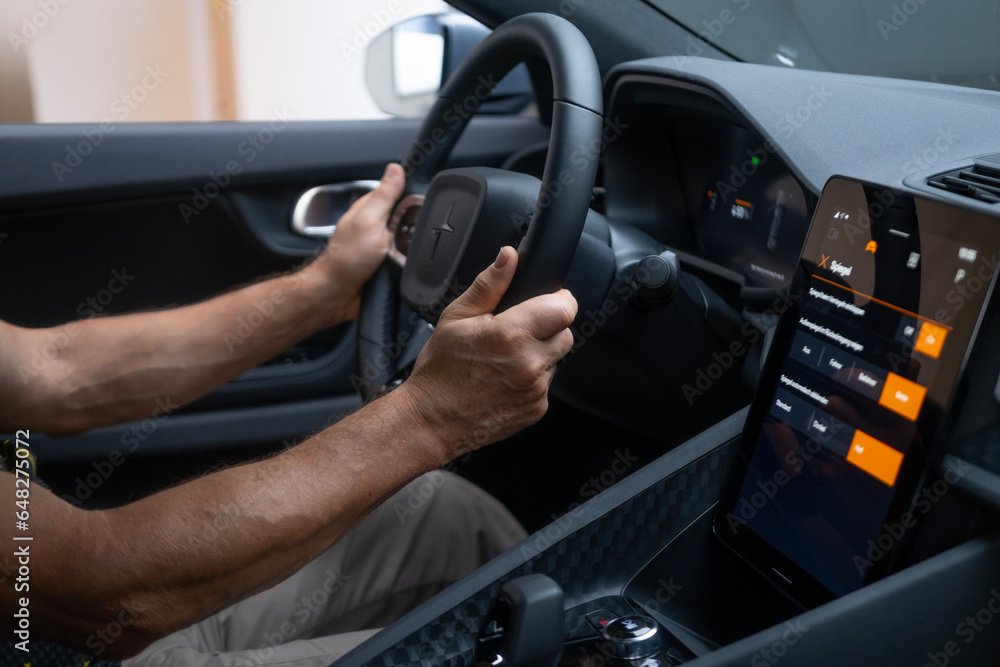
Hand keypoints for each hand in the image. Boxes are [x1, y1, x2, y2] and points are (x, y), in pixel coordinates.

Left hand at [305, 163, 405, 323]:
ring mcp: (382, 246)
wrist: (338, 295)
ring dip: (415, 246)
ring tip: (411, 252)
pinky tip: (409, 265)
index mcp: (371, 209)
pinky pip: (407, 259)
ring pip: (410, 240)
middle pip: (409, 218)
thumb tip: (396, 169)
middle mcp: (376, 225)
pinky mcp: (387, 265)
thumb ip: (384, 195)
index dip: (414, 195)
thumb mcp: (369, 220)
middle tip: (415, 234)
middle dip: (418, 225)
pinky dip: (410, 262)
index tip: (425, 201)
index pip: (400, 192)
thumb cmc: (347, 259)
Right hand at [397, 246, 577, 459]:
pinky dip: (532, 379)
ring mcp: (536, 390)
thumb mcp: (456, 317)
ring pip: (556, 359)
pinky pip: (546, 384)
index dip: (558, 300)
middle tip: (515, 331)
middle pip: (565, 333)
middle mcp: (530, 364)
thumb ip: (489, 284)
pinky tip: (504, 379)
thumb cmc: (439, 371)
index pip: (564, 308)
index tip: (545, 300)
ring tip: (505, 358)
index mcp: (512, 334)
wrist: (431, 421)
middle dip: (547, 327)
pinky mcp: (537, 409)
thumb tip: (509, 257)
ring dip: (539, 354)